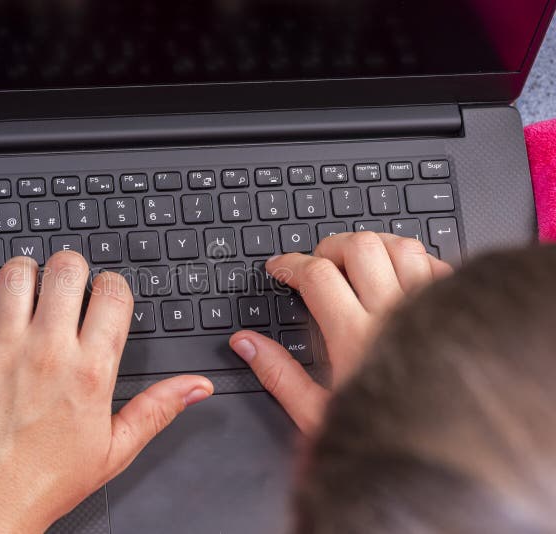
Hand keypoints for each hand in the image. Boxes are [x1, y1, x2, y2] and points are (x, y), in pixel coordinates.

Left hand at [0, 252, 212, 532]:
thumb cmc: (45, 481)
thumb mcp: (115, 450)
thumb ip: (158, 409)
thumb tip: (195, 387)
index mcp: (90, 371)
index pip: (112, 292)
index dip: (112, 286)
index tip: (104, 296)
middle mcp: (48, 351)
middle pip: (66, 268)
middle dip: (72, 270)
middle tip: (67, 288)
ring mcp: (3, 349)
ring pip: (18, 272)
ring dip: (27, 275)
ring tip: (30, 294)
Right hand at [229, 232, 451, 433]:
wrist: (447, 454)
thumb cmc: (389, 439)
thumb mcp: (318, 416)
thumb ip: (279, 375)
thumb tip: (247, 344)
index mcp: (354, 337)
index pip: (317, 275)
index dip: (290, 263)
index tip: (280, 268)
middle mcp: (394, 314)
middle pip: (358, 247)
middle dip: (328, 247)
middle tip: (315, 264)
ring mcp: (430, 308)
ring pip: (399, 245)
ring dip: (371, 246)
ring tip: (355, 262)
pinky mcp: (455, 310)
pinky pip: (434, 262)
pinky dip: (411, 259)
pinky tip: (397, 275)